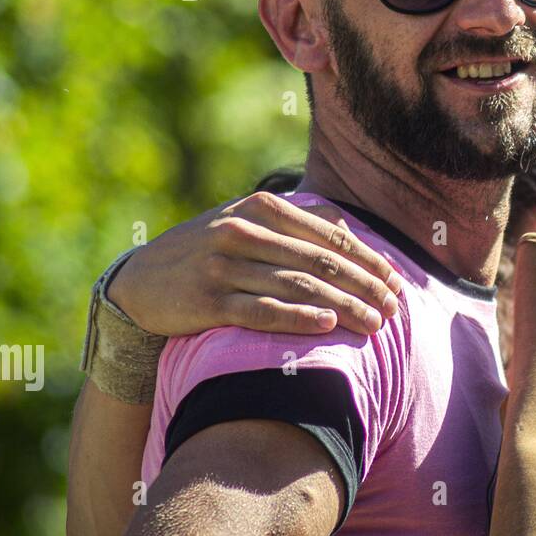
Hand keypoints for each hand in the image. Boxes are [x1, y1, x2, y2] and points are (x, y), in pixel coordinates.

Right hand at [107, 191, 403, 337]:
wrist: (139, 283)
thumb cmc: (208, 251)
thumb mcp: (247, 222)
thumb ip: (298, 222)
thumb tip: (351, 231)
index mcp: (261, 208)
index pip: (331, 236)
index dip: (369, 260)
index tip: (397, 282)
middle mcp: (243, 232)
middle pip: (321, 262)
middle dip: (365, 286)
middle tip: (395, 308)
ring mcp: (223, 266)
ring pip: (299, 287)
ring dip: (343, 307)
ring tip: (374, 324)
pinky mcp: (207, 300)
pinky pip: (262, 311)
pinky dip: (298, 319)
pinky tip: (327, 327)